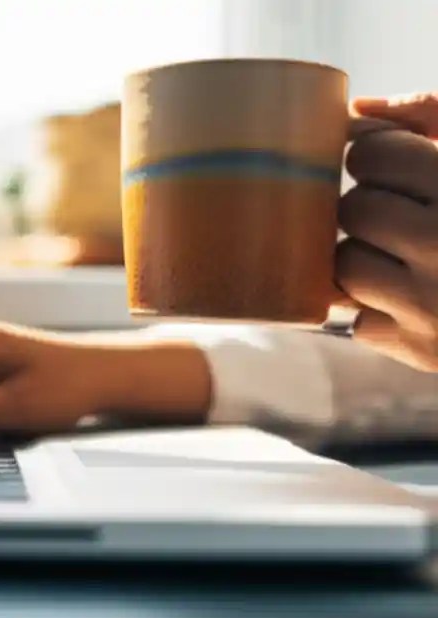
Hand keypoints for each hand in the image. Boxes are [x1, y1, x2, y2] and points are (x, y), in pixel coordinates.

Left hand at [337, 93, 437, 370]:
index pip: (372, 154)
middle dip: (371, 207)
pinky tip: (418, 300)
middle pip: (353, 209)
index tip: (393, 167)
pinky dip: (378, 311)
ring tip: (409, 256)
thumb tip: (357, 111)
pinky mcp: (420, 349)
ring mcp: (433, 303)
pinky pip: (357, 319)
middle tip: (404, 214)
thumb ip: (433, 118)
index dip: (376, 157)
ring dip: (367, 258)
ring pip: (345, 263)